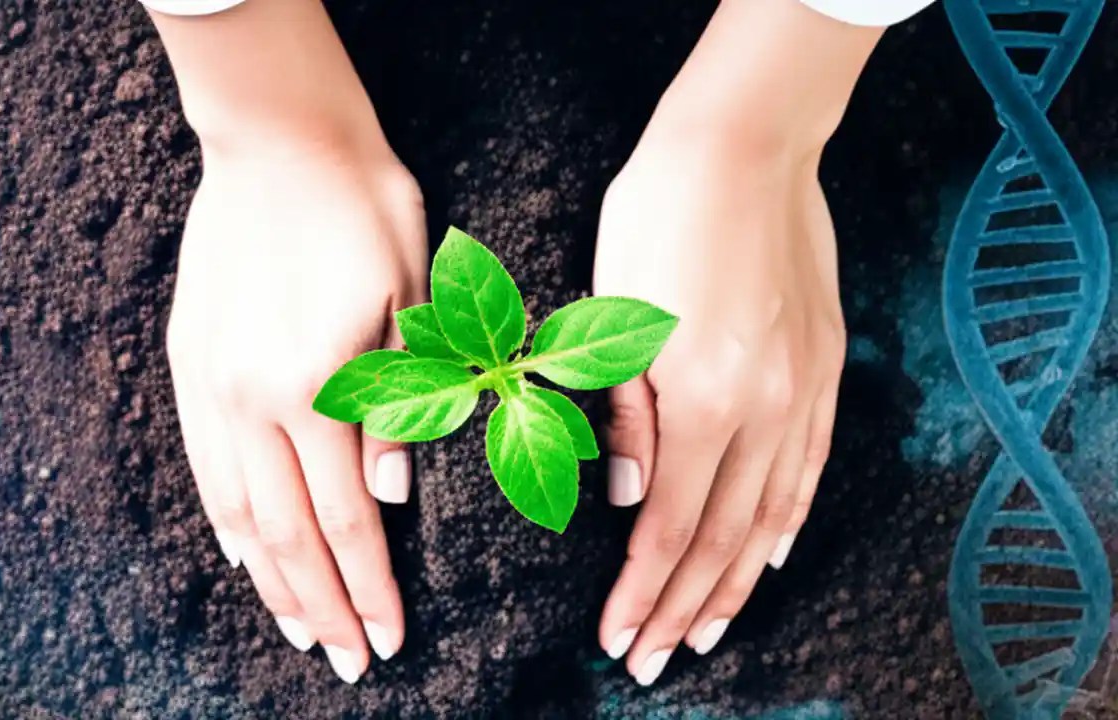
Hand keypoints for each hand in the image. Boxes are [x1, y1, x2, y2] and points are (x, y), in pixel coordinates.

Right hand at [165, 132, 426, 683]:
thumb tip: (391, 494)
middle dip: (324, 605)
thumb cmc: (367, 209)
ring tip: (297, 630)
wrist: (281, 142)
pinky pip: (203, 464)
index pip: (349, 518)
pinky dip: (224, 521)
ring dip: (271, 581)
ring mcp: (213, 384)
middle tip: (348, 659)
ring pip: (239, 511)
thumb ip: (401, 404)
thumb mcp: (412, 297)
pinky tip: (243, 556)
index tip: (389, 639)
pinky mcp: (188, 364)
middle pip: (290, 533)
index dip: (371, 586)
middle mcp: (256, 397)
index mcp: (321, 383)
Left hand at [591, 133, 845, 683]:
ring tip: (711, 632)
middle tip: (656, 660)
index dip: (642, 591)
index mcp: (703, 398)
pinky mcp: (824, 367)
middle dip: (684, 607)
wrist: (744, 147)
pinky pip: (811, 465)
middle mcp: (764, 408)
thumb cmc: (659, 216)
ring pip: (771, 514)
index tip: (622, 638)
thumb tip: (634, 500)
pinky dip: (791, 520)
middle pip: (721, 537)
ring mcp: (803, 390)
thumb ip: (628, 417)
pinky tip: (777, 553)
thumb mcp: (616, 314)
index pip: (669, 526)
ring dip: (738, 581)